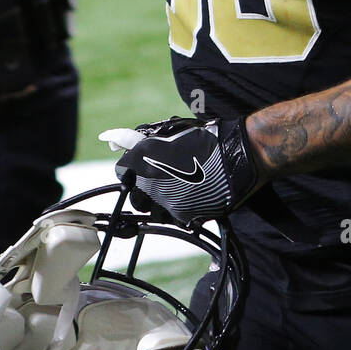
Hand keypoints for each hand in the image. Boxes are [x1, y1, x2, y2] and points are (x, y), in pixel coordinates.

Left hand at [100, 114, 262, 224]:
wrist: (237, 155)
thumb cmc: (206, 138)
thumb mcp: (171, 132)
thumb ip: (142, 140)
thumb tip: (112, 141)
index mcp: (144, 157)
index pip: (123, 169)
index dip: (132, 167)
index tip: (142, 166)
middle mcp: (151, 182)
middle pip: (135, 194)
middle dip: (144, 188)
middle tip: (163, 179)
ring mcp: (167, 201)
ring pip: (153, 210)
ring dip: (161, 202)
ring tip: (180, 189)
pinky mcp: (184, 216)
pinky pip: (173, 217)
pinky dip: (179, 210)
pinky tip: (192, 196)